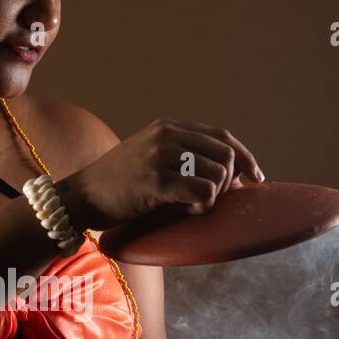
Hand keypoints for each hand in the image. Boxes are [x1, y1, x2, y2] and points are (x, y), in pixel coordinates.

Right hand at [57, 119, 265, 232]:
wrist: (81, 196)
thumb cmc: (117, 185)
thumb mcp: (149, 157)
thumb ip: (181, 156)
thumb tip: (227, 173)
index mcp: (168, 127)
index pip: (222, 135)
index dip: (244, 156)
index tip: (257, 177)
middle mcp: (167, 135)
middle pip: (225, 155)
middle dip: (229, 182)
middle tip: (214, 200)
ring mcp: (161, 156)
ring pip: (217, 175)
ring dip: (213, 197)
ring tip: (192, 207)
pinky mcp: (156, 181)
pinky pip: (202, 193)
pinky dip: (202, 207)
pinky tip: (187, 212)